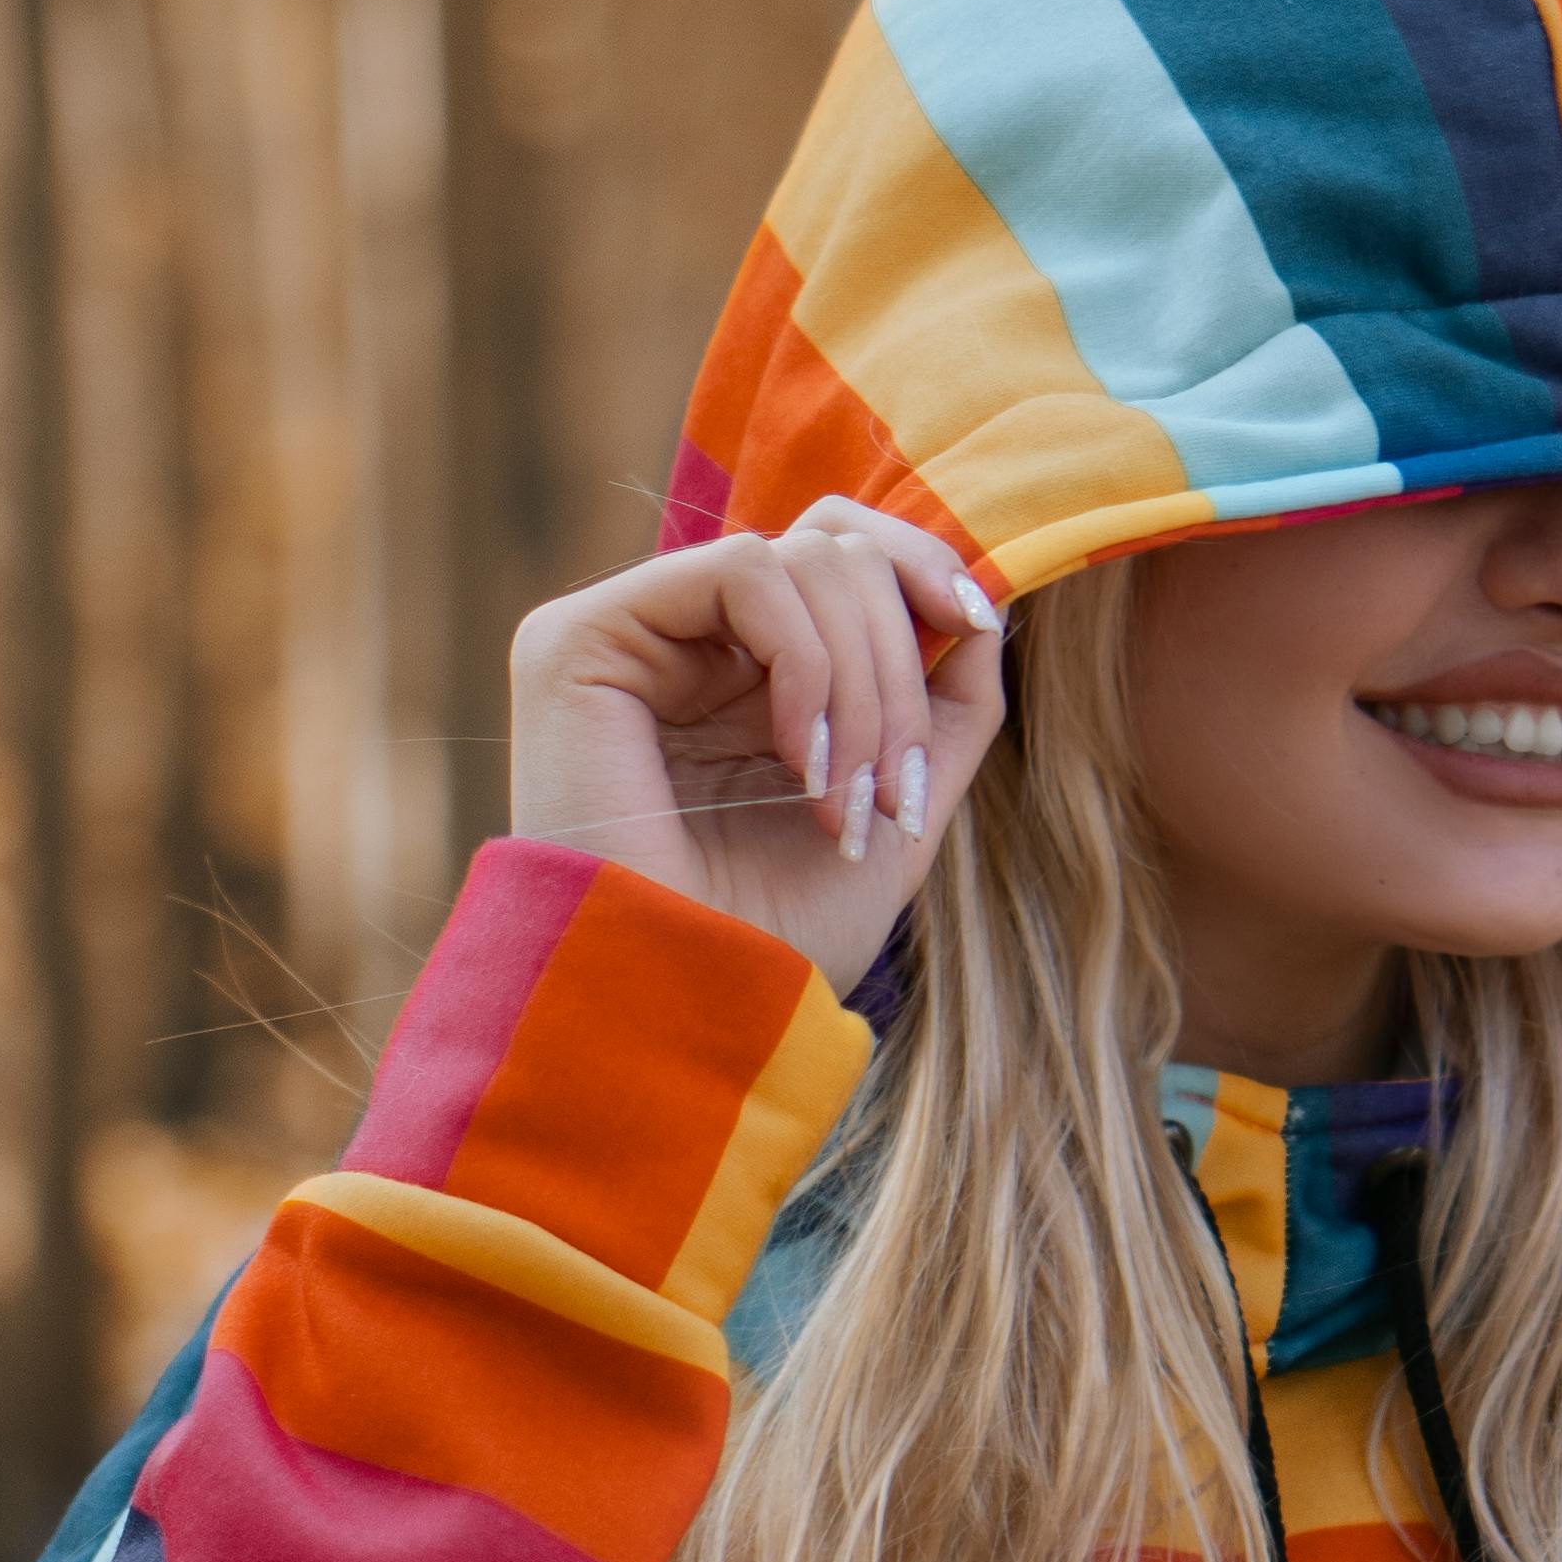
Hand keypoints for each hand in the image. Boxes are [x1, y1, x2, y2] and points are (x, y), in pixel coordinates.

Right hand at [508, 501, 1009, 979]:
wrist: (684, 1018)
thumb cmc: (776, 945)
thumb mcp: (896, 815)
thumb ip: (943, 712)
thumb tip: (981, 612)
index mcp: (744, 680)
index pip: (840, 553)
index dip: (922, 570)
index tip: (976, 629)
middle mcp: (683, 646)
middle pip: (834, 543)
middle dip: (900, 662)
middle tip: (893, 789)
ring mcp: (630, 636)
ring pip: (805, 555)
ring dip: (864, 682)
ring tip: (845, 799)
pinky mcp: (580, 638)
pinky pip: (745, 571)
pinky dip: (808, 661)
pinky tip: (800, 759)